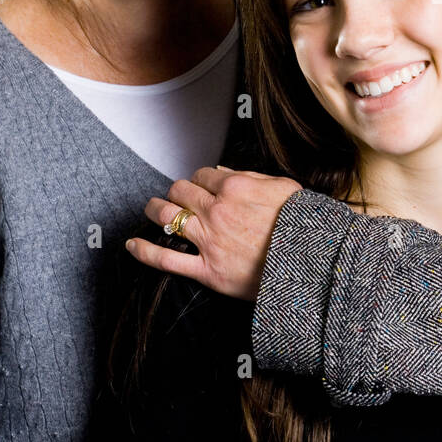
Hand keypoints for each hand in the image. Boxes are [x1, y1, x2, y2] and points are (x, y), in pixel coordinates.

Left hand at [124, 166, 302, 300]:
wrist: (308, 264)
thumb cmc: (301, 225)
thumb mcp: (284, 188)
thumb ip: (250, 176)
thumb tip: (221, 171)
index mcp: (236, 188)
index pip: (201, 175)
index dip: (198, 179)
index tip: (199, 185)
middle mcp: (217, 211)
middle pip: (180, 192)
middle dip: (175, 191)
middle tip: (174, 195)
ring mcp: (209, 241)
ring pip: (167, 218)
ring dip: (154, 210)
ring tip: (149, 209)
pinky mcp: (207, 270)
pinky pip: (166, 259)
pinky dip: (145, 251)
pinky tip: (132, 245)